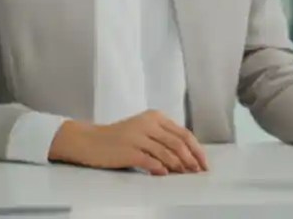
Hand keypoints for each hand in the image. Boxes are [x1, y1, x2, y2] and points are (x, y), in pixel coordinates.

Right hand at [49, 110, 208, 174]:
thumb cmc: (118, 138)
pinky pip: (150, 161)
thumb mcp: (143, 130)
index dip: (196, 149)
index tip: (203, 162)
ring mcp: (138, 136)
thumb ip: (163, 138)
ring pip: (167, 152)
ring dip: (178, 166)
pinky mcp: (129, 150)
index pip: (183, 133)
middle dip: (191, 159)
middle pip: (178, 142)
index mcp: (155, 117)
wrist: (90, 141)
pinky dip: (160, 169)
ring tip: (183, 175)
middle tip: (197, 172)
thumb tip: (186, 157)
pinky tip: (163, 174)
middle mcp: (148, 124)